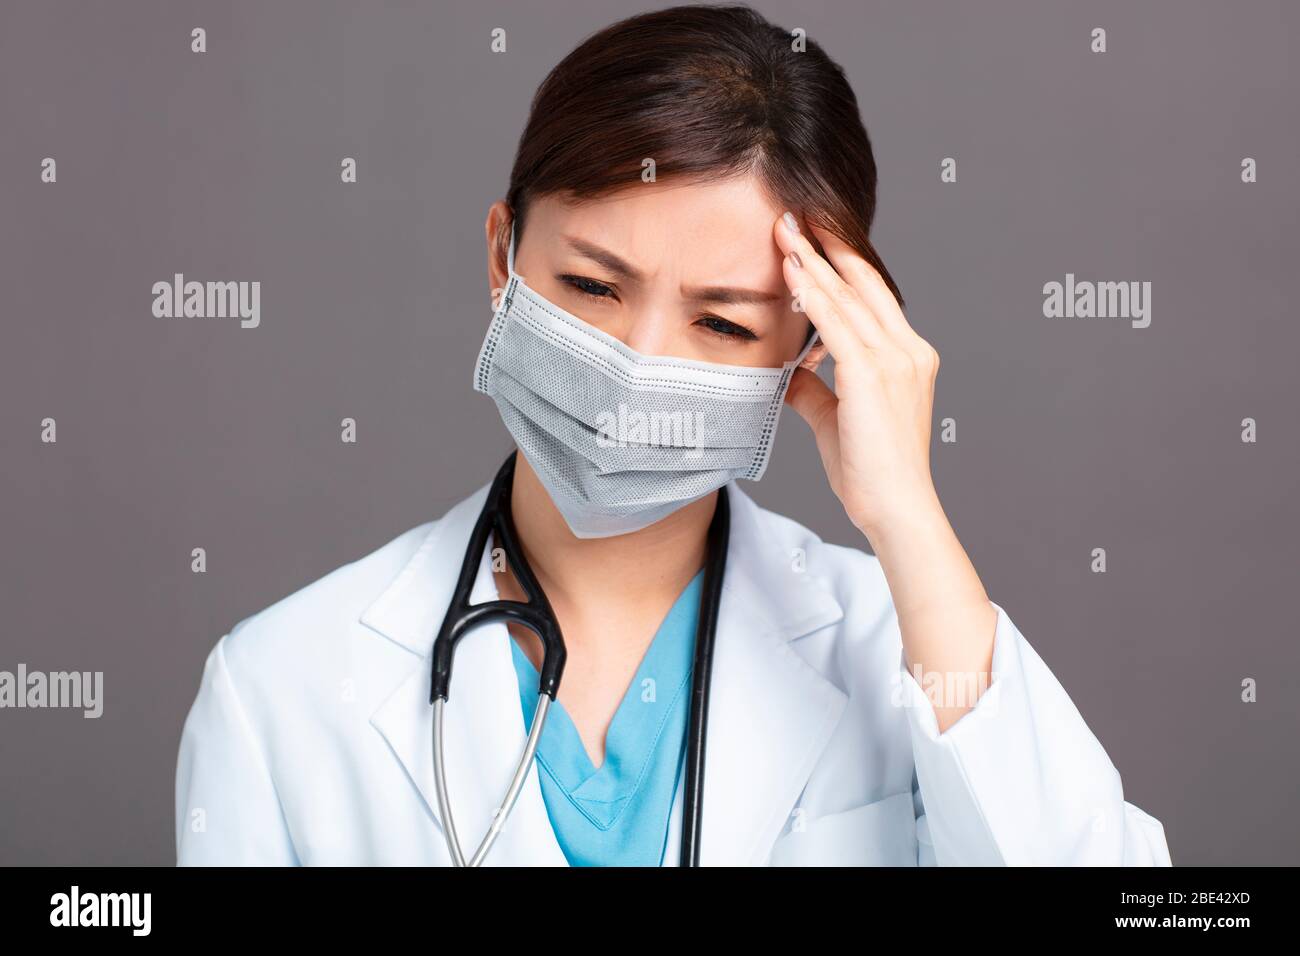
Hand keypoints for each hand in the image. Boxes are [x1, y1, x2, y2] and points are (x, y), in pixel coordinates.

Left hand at [773, 211, 942, 541]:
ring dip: (812, 259)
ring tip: (784, 229)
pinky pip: (837, 323)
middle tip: (794, 214)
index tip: (813, 236)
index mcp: (908, 357)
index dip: (842, 263)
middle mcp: (908, 350)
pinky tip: (791, 272)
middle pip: (863, 283)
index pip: (872, 296)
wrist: (896, 507)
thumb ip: (816, 391)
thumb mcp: (837, 421)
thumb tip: (791, 373)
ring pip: (847, 296)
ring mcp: (895, 360)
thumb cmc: (871, 472)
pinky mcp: (873, 375)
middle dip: (826, 246)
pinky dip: (813, 294)